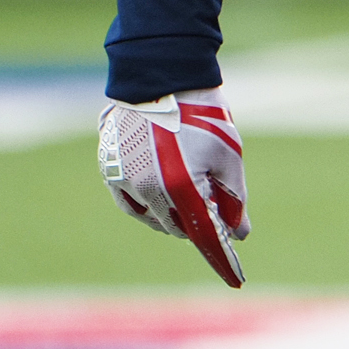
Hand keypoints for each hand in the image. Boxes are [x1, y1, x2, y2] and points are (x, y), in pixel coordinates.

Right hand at [98, 88, 249, 287]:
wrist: (161, 72)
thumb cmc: (202, 112)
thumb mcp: (228, 152)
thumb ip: (233, 197)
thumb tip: (238, 232)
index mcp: (182, 187)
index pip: (204, 235)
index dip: (221, 257)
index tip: (235, 276)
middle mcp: (149, 190)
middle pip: (177, 227)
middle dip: (198, 227)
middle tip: (216, 221)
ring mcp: (125, 181)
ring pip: (152, 217)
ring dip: (172, 218)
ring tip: (191, 207)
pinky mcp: (110, 169)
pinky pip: (129, 202)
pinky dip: (147, 208)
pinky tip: (162, 201)